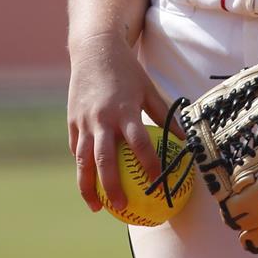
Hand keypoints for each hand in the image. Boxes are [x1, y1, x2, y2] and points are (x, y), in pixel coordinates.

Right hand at [66, 32, 167, 214]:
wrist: (94, 50)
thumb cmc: (127, 71)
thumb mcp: (148, 89)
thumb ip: (164, 115)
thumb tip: (185, 140)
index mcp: (124, 111)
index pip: (138, 145)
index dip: (149, 165)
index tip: (158, 184)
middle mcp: (102, 119)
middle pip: (105, 160)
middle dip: (112, 186)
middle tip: (122, 207)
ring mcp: (83, 121)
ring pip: (83, 160)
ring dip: (88, 186)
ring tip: (97, 207)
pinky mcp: (72, 121)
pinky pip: (76, 148)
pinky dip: (81, 167)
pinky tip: (88, 182)